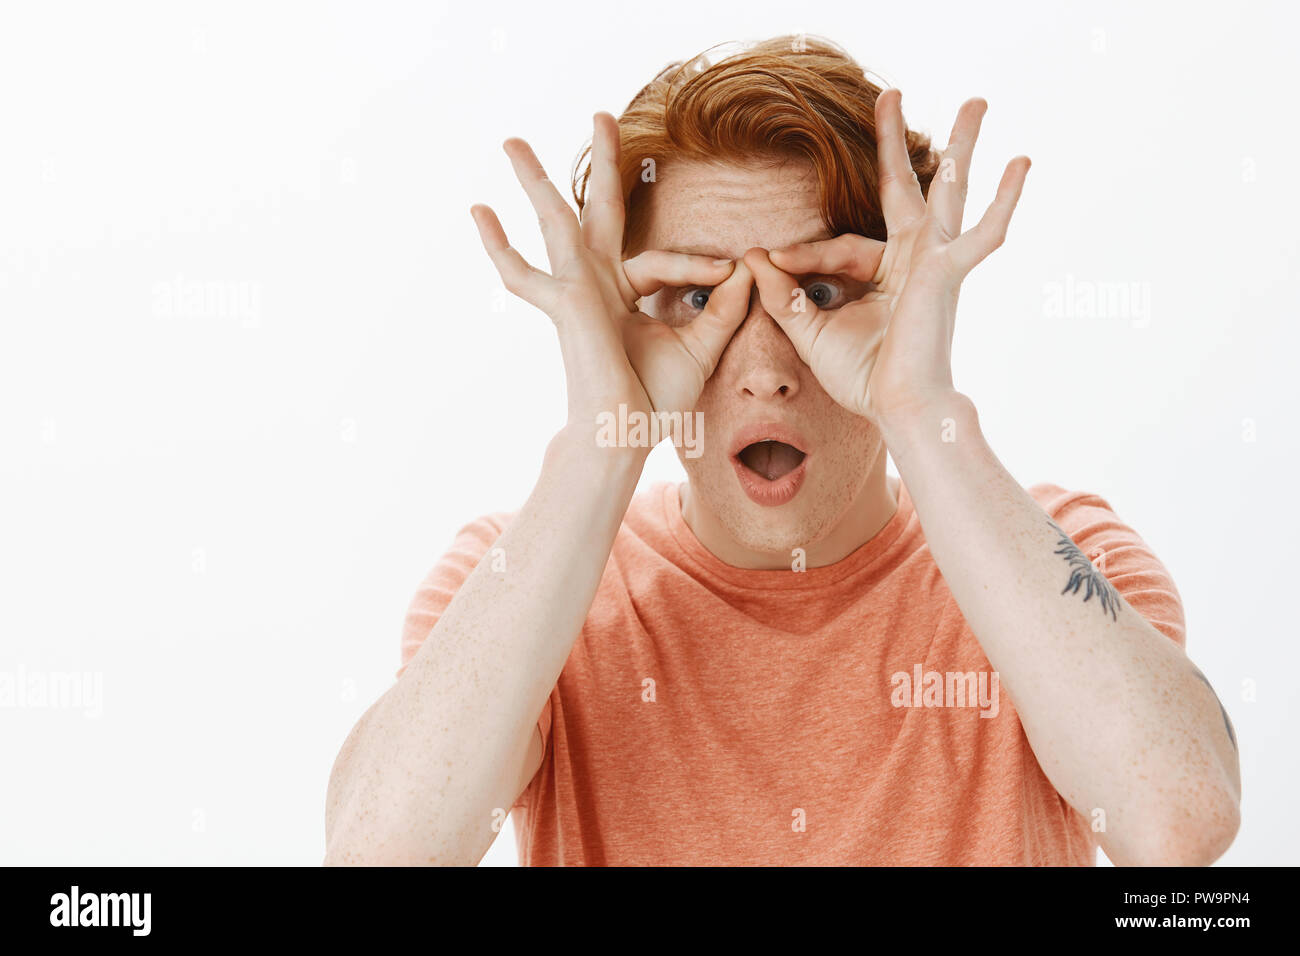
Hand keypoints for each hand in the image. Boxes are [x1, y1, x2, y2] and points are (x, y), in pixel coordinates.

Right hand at [469, 113, 752, 445]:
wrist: (626, 433)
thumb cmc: (655, 401)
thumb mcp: (701, 346)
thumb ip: (722, 309)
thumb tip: (747, 269)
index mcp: (624, 292)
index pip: (661, 259)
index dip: (699, 266)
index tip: (729, 272)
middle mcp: (596, 283)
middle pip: (598, 209)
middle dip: (603, 163)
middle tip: (602, 114)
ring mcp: (574, 289)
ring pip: (555, 222)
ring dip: (535, 180)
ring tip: (511, 142)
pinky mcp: (565, 302)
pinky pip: (525, 271)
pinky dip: (500, 246)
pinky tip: (477, 212)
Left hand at [743, 90, 1029, 427]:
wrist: (897, 409)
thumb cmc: (863, 377)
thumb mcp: (810, 329)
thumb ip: (782, 294)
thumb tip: (750, 256)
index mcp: (886, 272)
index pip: (841, 243)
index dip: (801, 253)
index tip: (769, 259)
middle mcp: (915, 259)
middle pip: (905, 188)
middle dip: (896, 142)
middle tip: (890, 92)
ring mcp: (936, 262)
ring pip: (950, 192)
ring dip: (962, 145)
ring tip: (977, 102)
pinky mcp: (948, 273)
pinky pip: (982, 233)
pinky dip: (1003, 200)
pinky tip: (1021, 164)